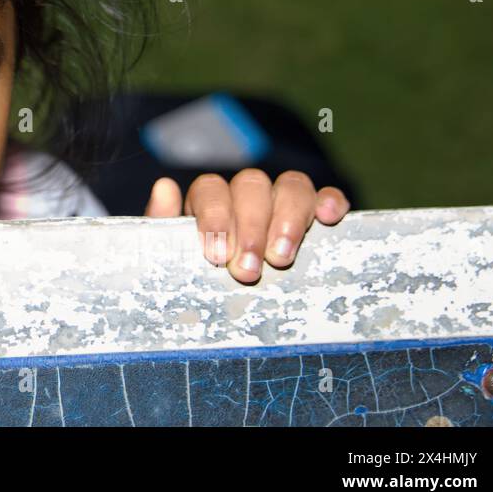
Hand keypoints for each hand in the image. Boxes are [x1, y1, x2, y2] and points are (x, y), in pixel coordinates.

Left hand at [144, 169, 349, 283]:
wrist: (218, 306)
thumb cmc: (193, 278)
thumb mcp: (171, 257)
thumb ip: (162, 223)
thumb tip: (165, 186)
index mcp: (207, 200)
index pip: (211, 188)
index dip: (215, 217)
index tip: (217, 255)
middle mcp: (245, 194)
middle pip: (252, 185)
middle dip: (250, 227)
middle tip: (248, 269)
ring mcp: (282, 201)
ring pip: (291, 185)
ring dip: (288, 218)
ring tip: (282, 258)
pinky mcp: (315, 215)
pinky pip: (325, 196)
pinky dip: (329, 200)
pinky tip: (329, 218)